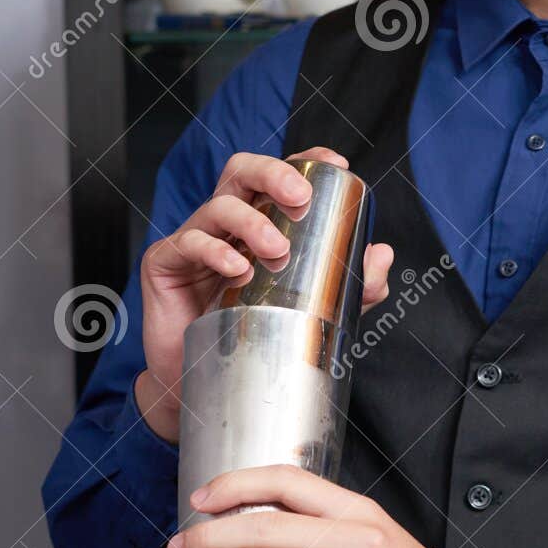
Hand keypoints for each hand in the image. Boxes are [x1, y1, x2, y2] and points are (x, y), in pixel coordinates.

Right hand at [134, 149, 393, 441]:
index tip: (337, 164)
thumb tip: (382, 254)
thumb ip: (353, 286)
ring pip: (219, 204)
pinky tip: (237, 269)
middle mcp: (227, 223)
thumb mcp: (317, 311)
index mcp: (259, 222)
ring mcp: (194, 239)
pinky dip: (214, 250)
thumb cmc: (255, 337)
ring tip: (277, 250)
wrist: (201, 385)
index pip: (279, 178)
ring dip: (252, 222)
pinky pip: (187, 243)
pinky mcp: (164, 263)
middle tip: (301, 197)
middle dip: (274, 174)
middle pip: (243, 172)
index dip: (305, 162)